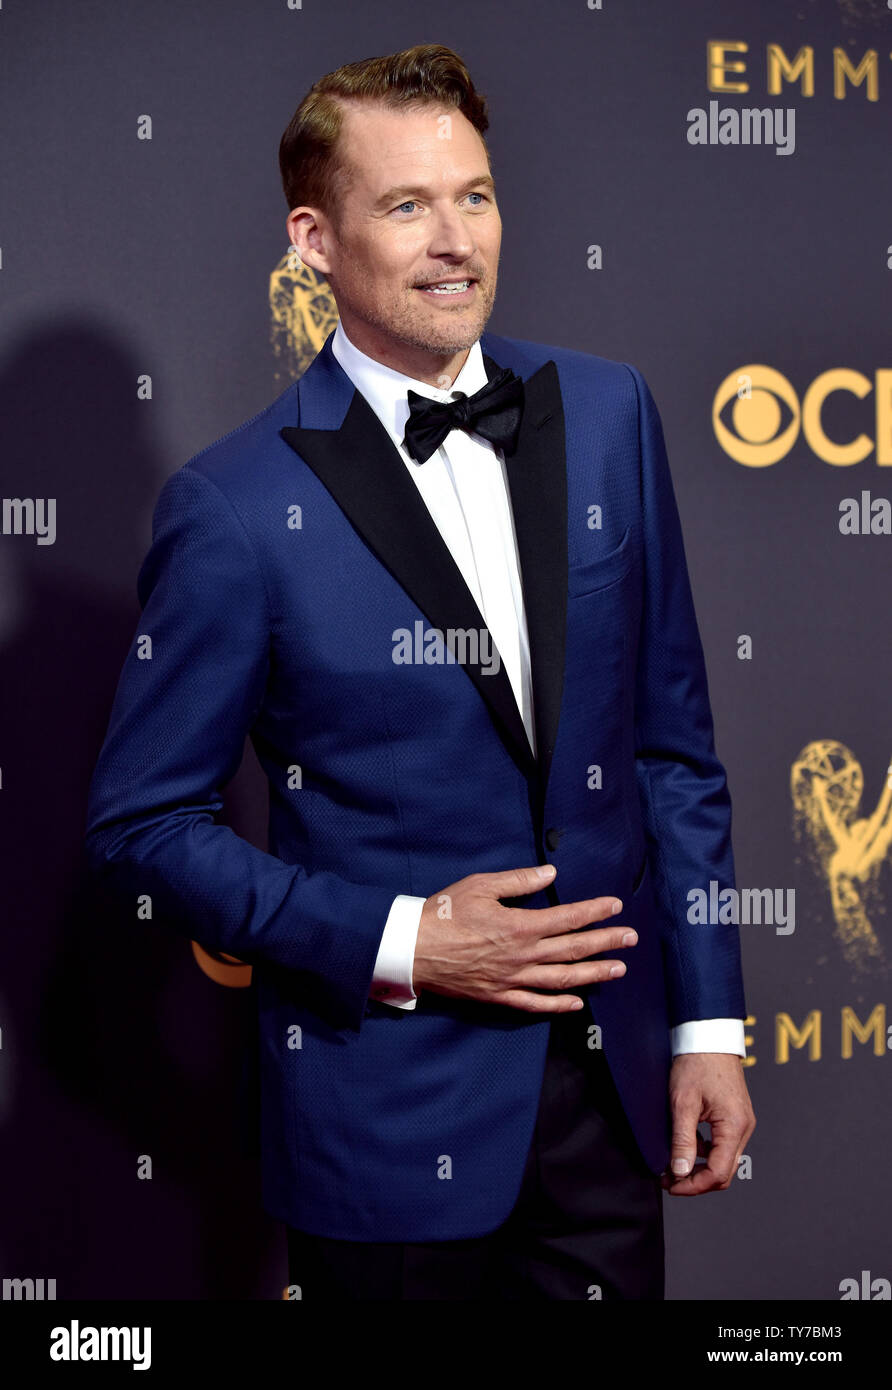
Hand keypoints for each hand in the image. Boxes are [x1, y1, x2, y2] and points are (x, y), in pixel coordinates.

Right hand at [412, 863, 636, 1012]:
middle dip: (606, 942)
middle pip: (573, 949)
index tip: (615, 906)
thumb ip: (519, 881)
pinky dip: (559, 1004)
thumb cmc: (443, 914)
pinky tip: (578, 1002)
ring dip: (594, 973)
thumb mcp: (480, 886)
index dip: (594, 912)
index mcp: (520, 926)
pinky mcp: (500, 997)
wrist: (413, 950)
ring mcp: (513, 980)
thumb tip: (550, 874)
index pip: (568, 918)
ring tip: (618, 969)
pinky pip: (536, 1004)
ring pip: (563, 979)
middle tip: (631, 938)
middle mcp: (522, 956)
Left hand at [662, 1053, 755, 1194]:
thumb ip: (682, 1139)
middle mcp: (744, 1128)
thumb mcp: (683, 1102)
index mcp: (735, 1126)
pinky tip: (684, 1145)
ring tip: (671, 1163)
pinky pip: (721, 1145)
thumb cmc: (697, 1063)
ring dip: (698, 1167)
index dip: (693, 1185)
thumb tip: (679, 1171)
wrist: (708, 1036)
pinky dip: (703, 1152)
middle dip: (695, 1180)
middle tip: (668, 1179)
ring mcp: (741, 1123)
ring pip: (722, 1160)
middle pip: (724, 1172)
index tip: (671, 1186)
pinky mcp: (734, 1117)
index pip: (718, 1173)